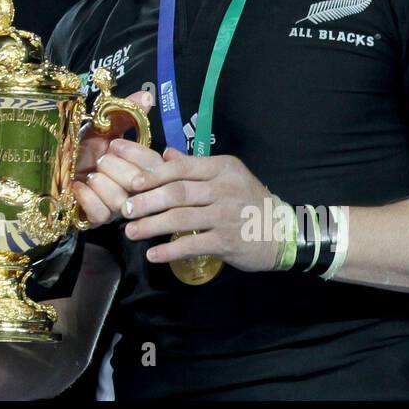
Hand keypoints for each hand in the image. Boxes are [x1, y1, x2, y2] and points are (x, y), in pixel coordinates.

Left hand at [73, 89, 154, 225]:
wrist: (52, 163)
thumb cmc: (81, 145)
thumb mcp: (104, 127)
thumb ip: (126, 113)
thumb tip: (147, 96)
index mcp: (141, 168)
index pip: (153, 164)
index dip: (132, 152)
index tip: (113, 145)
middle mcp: (134, 191)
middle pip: (138, 184)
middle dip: (114, 167)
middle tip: (99, 161)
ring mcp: (116, 208)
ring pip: (120, 201)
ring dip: (100, 182)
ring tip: (88, 174)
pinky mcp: (97, 220)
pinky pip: (100, 214)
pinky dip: (87, 197)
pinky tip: (77, 186)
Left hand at [118, 152, 277, 271]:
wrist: (284, 232)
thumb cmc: (250, 202)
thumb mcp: (227, 176)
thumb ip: (195, 166)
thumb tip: (166, 153)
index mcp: (222, 168)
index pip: (181, 168)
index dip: (153, 175)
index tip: (132, 183)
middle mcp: (224, 189)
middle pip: (177, 193)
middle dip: (146, 202)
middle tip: (124, 210)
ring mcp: (225, 216)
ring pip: (180, 219)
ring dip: (151, 226)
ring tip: (131, 232)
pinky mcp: (227, 242)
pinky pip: (192, 245)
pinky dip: (169, 251)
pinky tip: (153, 255)